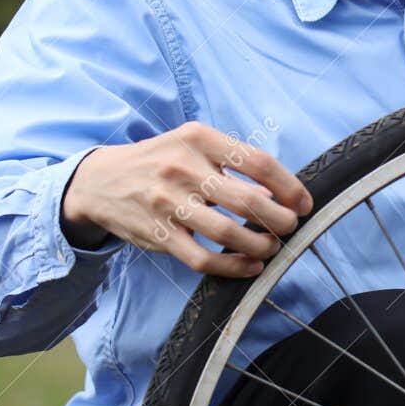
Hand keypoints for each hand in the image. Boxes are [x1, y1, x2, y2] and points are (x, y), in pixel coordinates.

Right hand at [60, 122, 313, 277]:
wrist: (100, 181)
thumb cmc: (162, 161)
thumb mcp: (195, 147)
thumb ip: (235, 165)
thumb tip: (280, 195)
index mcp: (199, 139)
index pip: (257, 162)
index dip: (289, 186)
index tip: (304, 202)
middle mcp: (182, 168)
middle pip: (246, 201)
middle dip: (280, 219)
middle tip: (290, 226)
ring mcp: (166, 202)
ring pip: (226, 232)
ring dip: (260, 245)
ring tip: (272, 246)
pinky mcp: (157, 234)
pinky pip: (202, 258)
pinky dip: (233, 266)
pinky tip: (250, 266)